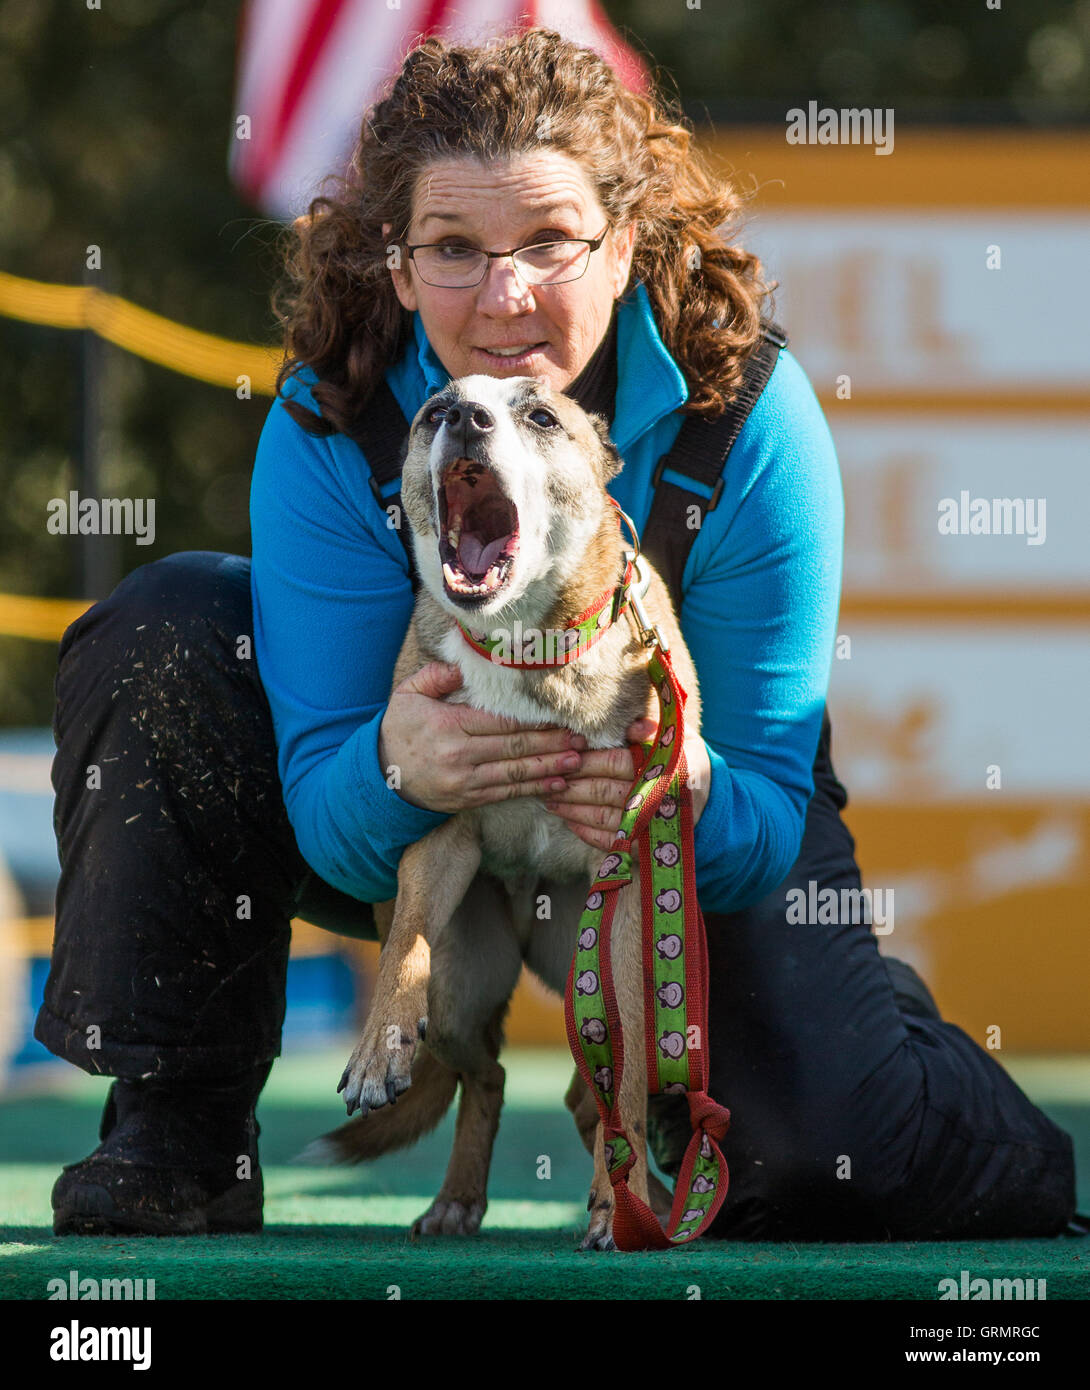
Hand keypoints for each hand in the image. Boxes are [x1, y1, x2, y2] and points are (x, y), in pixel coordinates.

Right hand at [378, 662, 590, 813]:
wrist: (379, 778)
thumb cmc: (399, 730)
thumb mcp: (409, 694)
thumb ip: (438, 676)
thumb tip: (468, 664)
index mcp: (448, 725)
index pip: (499, 721)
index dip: (532, 719)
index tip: (559, 714)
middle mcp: (459, 755)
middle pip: (514, 747)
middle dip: (551, 742)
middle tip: (580, 737)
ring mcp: (465, 781)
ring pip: (515, 773)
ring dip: (549, 767)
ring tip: (577, 760)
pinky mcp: (469, 799)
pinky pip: (507, 793)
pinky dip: (534, 789)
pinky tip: (556, 783)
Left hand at [542, 715, 711, 852]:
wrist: (712, 803)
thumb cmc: (686, 761)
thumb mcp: (678, 736)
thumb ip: (651, 727)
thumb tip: (631, 722)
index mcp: (663, 765)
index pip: (616, 761)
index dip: (587, 758)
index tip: (562, 752)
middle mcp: (657, 796)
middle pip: (604, 789)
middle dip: (571, 784)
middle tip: (545, 777)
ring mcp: (651, 824)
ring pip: (603, 816)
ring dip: (572, 809)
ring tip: (549, 799)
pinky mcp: (646, 845)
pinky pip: (611, 841)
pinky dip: (586, 832)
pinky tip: (569, 821)